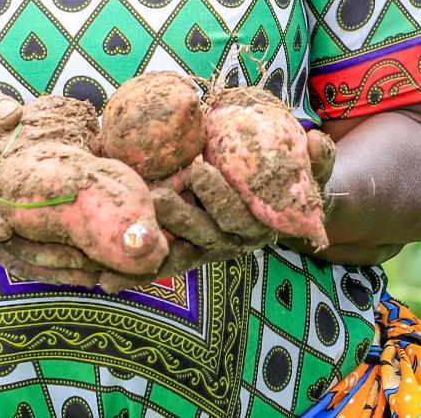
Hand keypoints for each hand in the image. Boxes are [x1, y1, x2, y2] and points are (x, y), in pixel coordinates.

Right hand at [0, 89, 108, 285]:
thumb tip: (12, 113)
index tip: (0, 229)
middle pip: (3, 249)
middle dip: (39, 258)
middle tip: (76, 260)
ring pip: (22, 258)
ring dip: (56, 270)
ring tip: (95, 271)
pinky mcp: (16, 229)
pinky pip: (35, 254)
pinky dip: (60, 265)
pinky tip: (93, 266)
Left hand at [109, 127, 340, 288]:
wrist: (287, 211)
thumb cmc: (296, 183)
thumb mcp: (314, 170)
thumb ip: (318, 158)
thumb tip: (316, 140)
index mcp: (260, 226)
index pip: (238, 215)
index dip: (219, 196)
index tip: (200, 169)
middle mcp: (232, 245)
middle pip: (204, 236)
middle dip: (180, 217)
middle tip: (157, 194)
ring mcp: (207, 252)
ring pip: (178, 255)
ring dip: (153, 249)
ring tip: (127, 234)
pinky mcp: (186, 255)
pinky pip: (160, 267)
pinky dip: (133, 275)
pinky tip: (103, 280)